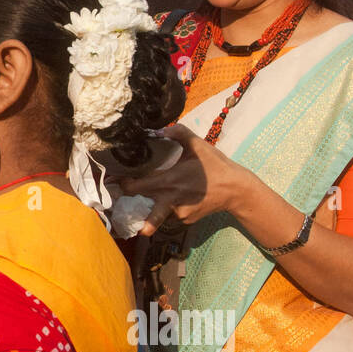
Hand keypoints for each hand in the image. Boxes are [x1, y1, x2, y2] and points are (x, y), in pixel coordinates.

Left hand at [118, 123, 250, 236]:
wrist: (236, 190)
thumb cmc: (216, 166)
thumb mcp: (198, 145)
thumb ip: (178, 133)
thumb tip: (159, 130)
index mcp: (169, 180)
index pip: (135, 187)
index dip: (123, 184)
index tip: (115, 179)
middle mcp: (170, 200)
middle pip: (139, 209)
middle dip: (128, 204)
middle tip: (121, 196)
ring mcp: (178, 213)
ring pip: (155, 213)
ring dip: (149, 208)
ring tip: (145, 203)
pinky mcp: (186, 221)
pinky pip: (170, 215)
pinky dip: (168, 208)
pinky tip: (175, 200)